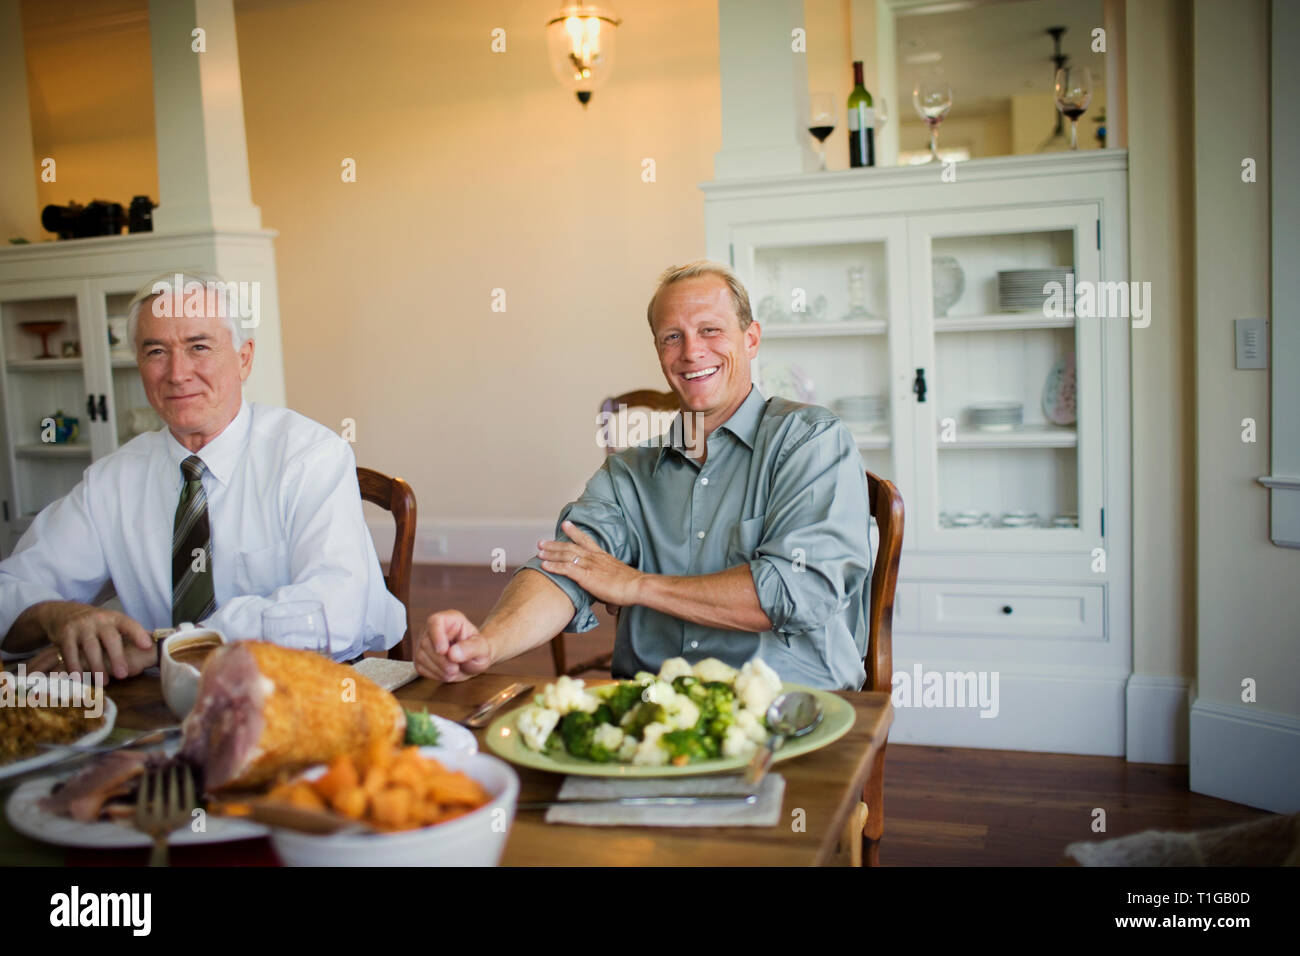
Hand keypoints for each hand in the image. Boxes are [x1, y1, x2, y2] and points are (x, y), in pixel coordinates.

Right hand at [36, 602, 155, 681]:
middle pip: (110, 638)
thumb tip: (153, 649)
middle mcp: (99, 620)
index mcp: (114, 618)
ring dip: (97, 666)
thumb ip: (127, 634)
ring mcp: (81, 626)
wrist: (62, 612)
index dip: (138, 634)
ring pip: (91, 647)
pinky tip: (80, 679)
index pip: (129, 624)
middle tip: (123, 675)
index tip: (147, 646)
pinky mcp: (65, 634)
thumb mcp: (111, 623)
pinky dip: (75, 666)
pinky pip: (70, 652)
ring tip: (104, 682)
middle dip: (117, 657)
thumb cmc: (95, 624)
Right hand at [414, 610, 492, 682]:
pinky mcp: (421, 657)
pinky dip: (434, 674)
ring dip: (438, 669)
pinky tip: (446, 674)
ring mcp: (425, 642)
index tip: (443, 651)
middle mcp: (434, 628)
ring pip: (421, 656)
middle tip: (455, 669)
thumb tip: (452, 653)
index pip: (435, 622)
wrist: (473, 660)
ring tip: (454, 672)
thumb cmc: (479, 650)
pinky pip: (420, 667)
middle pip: (426, 642)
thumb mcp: (482, 648)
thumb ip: (471, 648)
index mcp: (450, 619)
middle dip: (440, 660)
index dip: (436, 636)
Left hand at [537, 521, 644, 608]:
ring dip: (550, 553)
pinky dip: (553, 566)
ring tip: (538, 551)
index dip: (574, 532)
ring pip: (566, 555)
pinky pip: (566, 569)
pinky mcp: (586, 576)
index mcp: (602, 556)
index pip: (586, 540)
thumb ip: (612, 598)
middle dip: (555, 544)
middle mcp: (594, 557)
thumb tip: (612, 610)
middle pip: (570, 546)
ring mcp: (589, 565)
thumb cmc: (631, 588)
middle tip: (542, 542)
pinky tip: (544, 566)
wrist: (636, 586)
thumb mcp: (619, 587)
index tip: (565, 524)